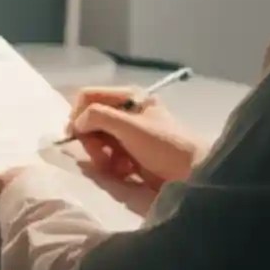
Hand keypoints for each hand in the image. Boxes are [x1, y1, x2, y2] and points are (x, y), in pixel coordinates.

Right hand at [67, 87, 204, 188]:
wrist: (193, 173)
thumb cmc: (164, 145)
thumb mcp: (130, 126)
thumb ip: (99, 117)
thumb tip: (77, 123)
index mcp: (128, 97)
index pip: (88, 96)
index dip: (78, 115)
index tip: (78, 136)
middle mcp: (127, 111)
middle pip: (90, 121)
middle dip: (92, 140)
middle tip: (102, 157)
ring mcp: (129, 133)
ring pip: (98, 141)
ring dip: (101, 156)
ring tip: (116, 167)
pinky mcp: (132, 153)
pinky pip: (109, 156)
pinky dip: (111, 165)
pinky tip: (125, 172)